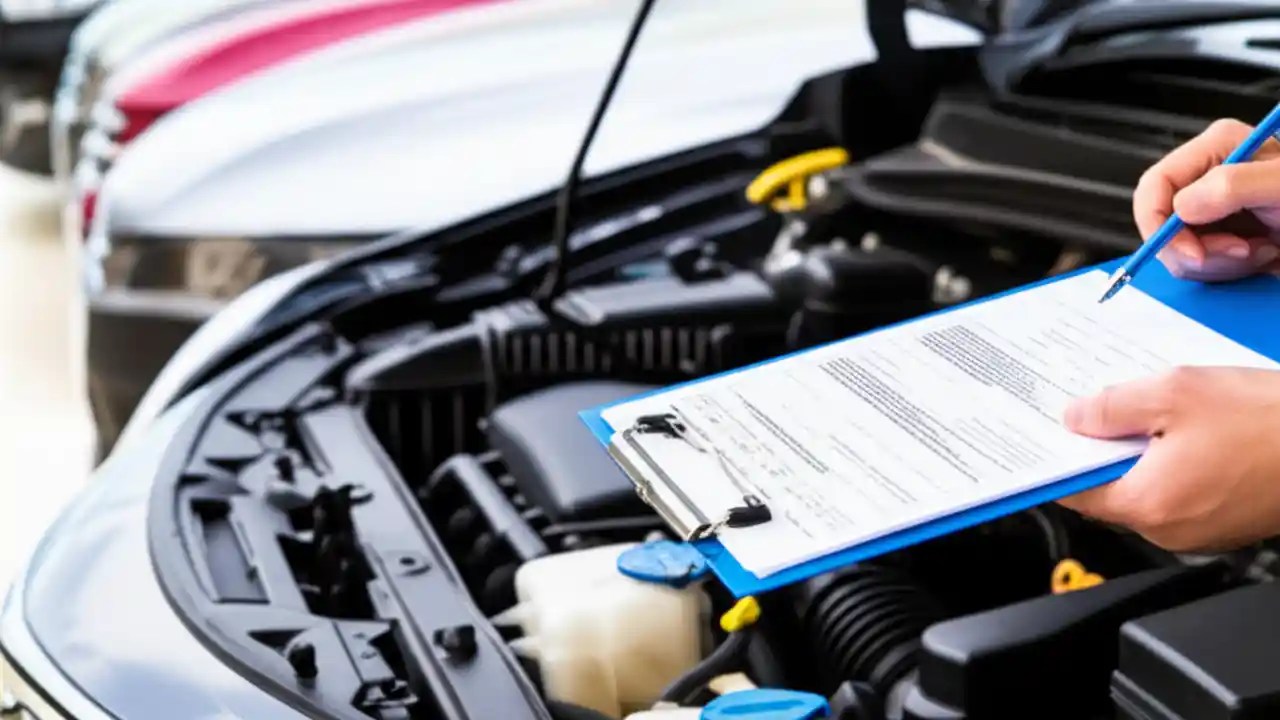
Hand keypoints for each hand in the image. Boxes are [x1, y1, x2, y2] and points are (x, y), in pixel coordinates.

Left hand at [1059, 366, 1279, 551]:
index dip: (1059, 458)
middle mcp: (1169, 530)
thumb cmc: (1268, 422)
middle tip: (1104, 408)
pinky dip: (1175, 463)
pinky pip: (1182, 493)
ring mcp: (1201, 531)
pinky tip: (1191, 431)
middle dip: (1103, 449)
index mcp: (1147, 504)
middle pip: (1109, 490)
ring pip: (1147, 490)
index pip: (1073, 492)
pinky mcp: (1227, 522)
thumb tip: (1074, 419)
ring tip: (1155, 412)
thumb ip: (1111, 408)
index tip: (1050, 434)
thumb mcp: (1175, 393)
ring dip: (1142, 454)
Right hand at [1135, 119, 1279, 280]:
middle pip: (1164, 225)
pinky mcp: (1223, 239)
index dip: (1160, 224)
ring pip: (1180, 251)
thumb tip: (1182, 206)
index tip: (1191, 252)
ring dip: (1219, 263)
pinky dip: (1228, 272)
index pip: (1155, 186)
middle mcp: (1208, 179)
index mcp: (1217, 150)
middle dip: (1198, 250)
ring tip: (1262, 252)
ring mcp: (1215, 212)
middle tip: (1243, 253)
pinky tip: (1260, 259)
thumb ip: (1232, 187)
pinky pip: (1201, 266)